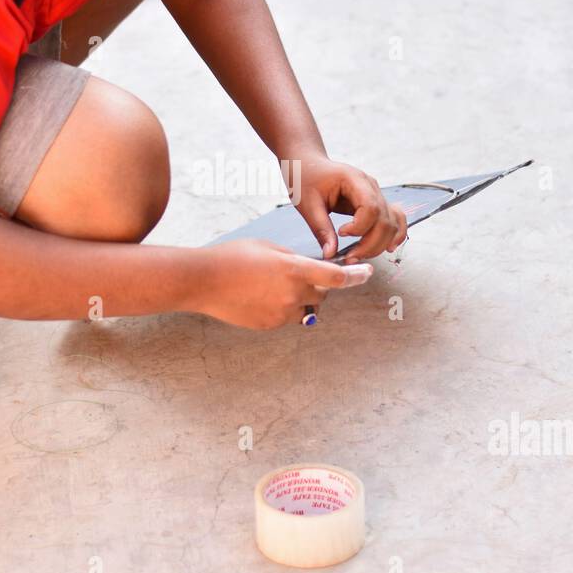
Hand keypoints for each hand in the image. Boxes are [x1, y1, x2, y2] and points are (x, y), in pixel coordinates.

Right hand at [195, 240, 371, 329]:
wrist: (204, 281)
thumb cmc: (233, 257)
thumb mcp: (269, 247)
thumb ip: (294, 259)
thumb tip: (308, 269)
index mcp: (294, 270)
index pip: (337, 277)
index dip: (357, 276)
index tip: (368, 273)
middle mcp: (292, 294)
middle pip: (322, 294)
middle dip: (317, 286)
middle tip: (296, 275)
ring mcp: (281, 313)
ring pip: (305, 309)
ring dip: (299, 299)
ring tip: (271, 286)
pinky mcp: (269, 325)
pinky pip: (286, 317)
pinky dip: (281, 308)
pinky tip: (259, 296)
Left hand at [283, 155, 407, 261]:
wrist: (309, 165)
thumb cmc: (306, 178)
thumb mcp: (308, 204)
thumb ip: (321, 229)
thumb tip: (330, 255)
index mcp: (354, 179)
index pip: (371, 207)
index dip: (360, 227)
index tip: (341, 233)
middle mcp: (371, 186)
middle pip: (384, 220)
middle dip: (370, 244)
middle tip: (349, 257)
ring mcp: (376, 194)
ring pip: (391, 223)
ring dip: (379, 244)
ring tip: (358, 255)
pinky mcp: (376, 203)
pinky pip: (394, 219)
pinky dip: (394, 234)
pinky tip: (388, 248)